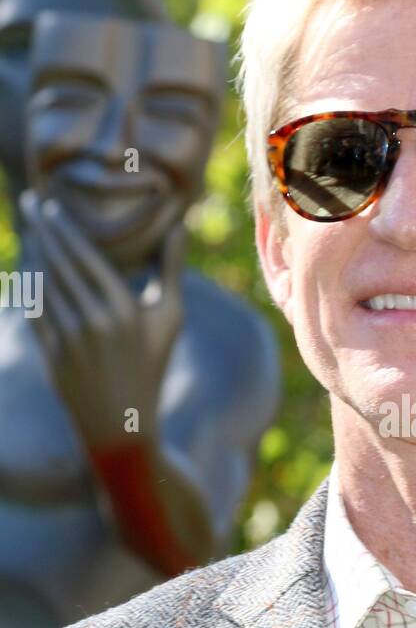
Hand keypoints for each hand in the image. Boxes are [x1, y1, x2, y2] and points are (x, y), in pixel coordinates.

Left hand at [20, 190, 185, 446]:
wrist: (122, 425)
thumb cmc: (152, 366)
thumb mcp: (170, 319)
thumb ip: (171, 270)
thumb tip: (178, 225)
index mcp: (123, 309)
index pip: (85, 256)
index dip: (63, 227)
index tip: (51, 204)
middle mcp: (93, 321)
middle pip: (59, 264)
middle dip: (41, 229)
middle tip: (29, 202)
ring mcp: (68, 340)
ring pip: (41, 284)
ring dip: (30, 252)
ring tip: (27, 229)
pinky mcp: (50, 355)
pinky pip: (33, 309)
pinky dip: (26, 284)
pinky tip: (25, 266)